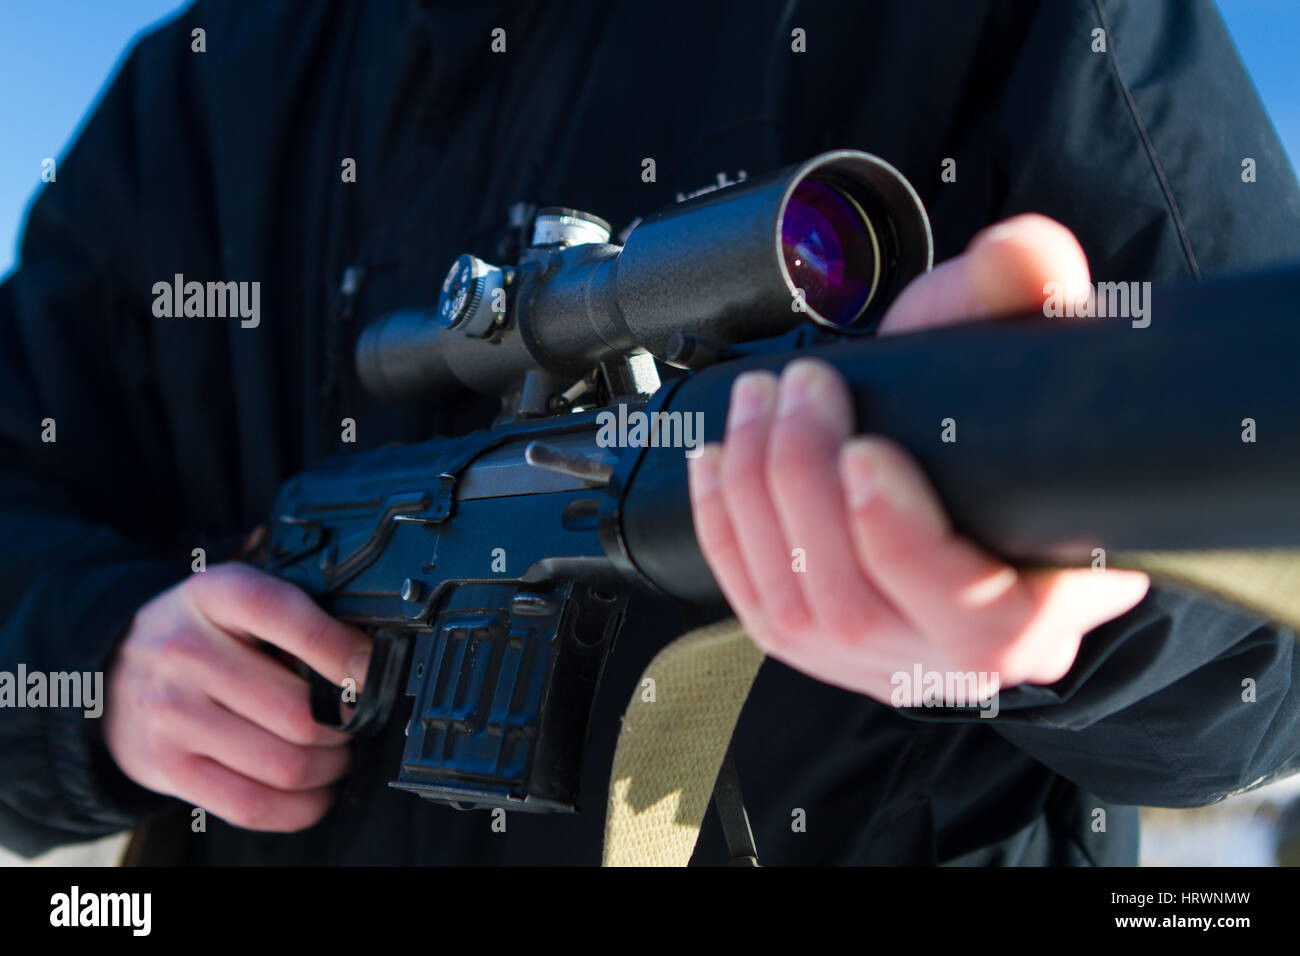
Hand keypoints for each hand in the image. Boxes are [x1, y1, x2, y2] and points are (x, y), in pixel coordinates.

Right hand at [103, 563, 372, 829]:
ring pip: (285, 764)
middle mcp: (185, 652)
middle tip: (355, 721)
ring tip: (336, 754)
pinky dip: (301, 807)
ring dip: (331, 768)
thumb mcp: (236, 599)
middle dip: (346, 726)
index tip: (372, 672)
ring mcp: (171, 715)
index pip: (291, 620)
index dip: (345, 654)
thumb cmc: (198, 631)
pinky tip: (315, 791)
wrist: (110, 665)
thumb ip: (294, 618)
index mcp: (215, 595)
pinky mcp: (167, 767)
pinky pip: (253, 805)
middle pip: (299, 712)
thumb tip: (367, 663)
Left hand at [687, 214, 1149, 702]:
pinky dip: (720, 524)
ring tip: (760, 400)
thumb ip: (1032, 304)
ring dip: (757, 490)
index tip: (864, 449)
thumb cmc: (1013, 456)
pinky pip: (746, 599)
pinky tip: (714, 460)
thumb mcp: (1032, 373)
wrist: (977, 518)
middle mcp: (944, 660)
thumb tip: (1027, 255)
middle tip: (802, 386)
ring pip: (789, 603)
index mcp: (1030, 620)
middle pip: (852, 601)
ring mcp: (865, 662)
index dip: (900, 537)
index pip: (971, 611)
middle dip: (806, 481)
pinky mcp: (804, 647)